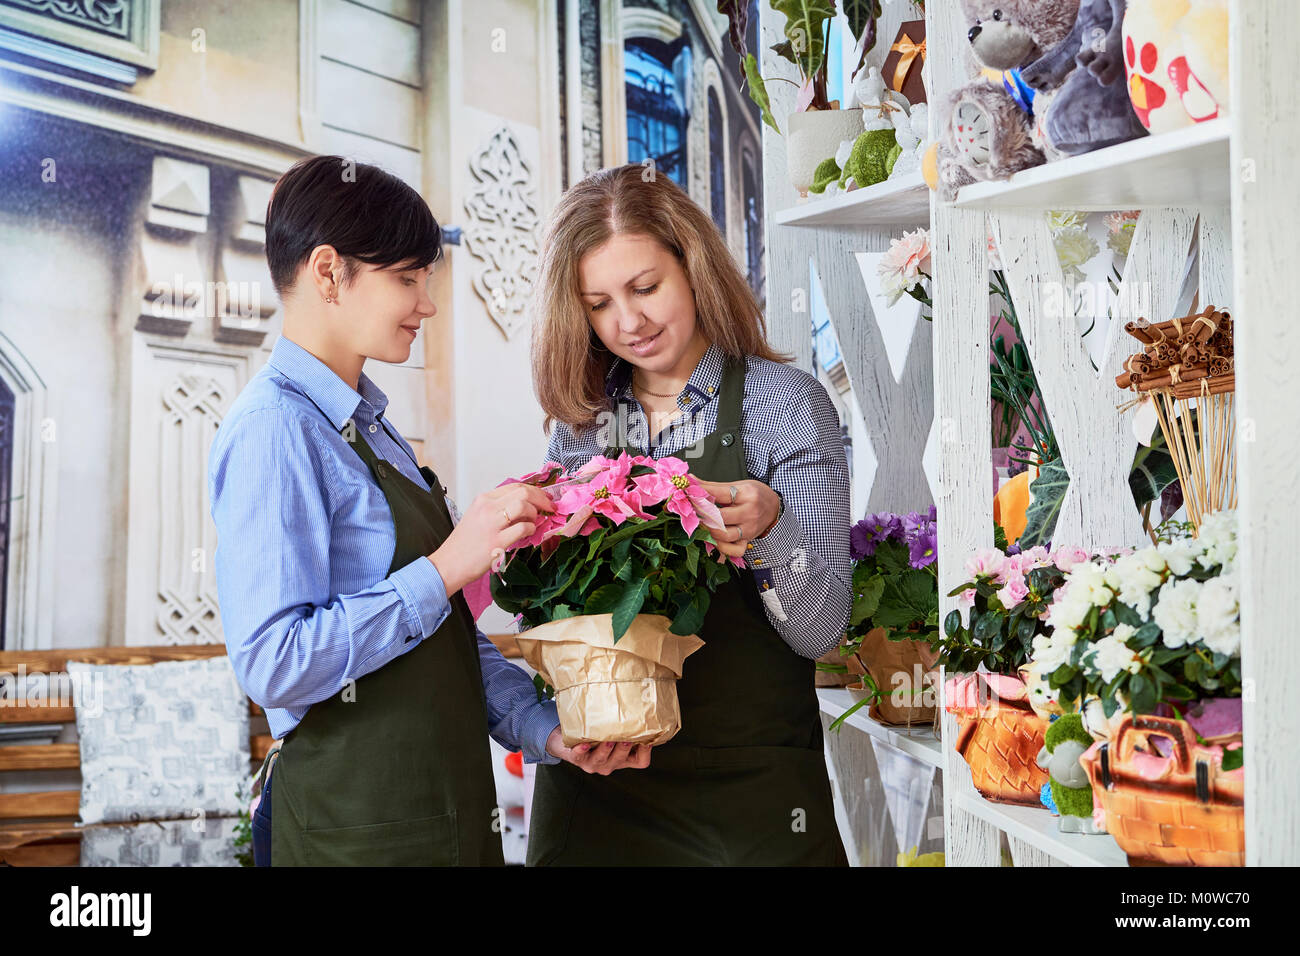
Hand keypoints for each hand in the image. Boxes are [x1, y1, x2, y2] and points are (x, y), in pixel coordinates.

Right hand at [428, 482, 554, 594]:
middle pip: (523, 492)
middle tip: (549, 507)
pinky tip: (529, 533)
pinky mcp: (497, 542)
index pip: (515, 487)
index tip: (544, 498)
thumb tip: (526, 507)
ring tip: (534, 522)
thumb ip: (498, 509)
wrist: (449, 564)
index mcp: (483, 500)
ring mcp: (492, 524)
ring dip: (535, 514)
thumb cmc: (464, 544)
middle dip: (541, 499)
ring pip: (524, 506)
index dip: (534, 491)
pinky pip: (523, 528)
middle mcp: (487, 508)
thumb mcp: (477, 517)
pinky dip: (531, 529)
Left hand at [546, 727, 651, 774]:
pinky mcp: (577, 758)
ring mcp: (593, 763)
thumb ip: (626, 728)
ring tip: (608, 739)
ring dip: (606, 749)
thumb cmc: (598, 737)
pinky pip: (579, 755)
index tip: (648, 737)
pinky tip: (583, 744)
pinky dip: (581, 750)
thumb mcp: (615, 736)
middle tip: (628, 735)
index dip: (645, 751)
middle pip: (621, 758)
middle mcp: (610, 764)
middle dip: (625, 747)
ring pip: (602, 759)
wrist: (570, 744)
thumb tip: (642, 705)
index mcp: (623, 759)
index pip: (641, 761)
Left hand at [695, 479, 781, 559]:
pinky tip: (715, 538)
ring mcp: (749, 529)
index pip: (718, 494)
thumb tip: (690, 480)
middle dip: (702, 514)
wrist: (773, 507)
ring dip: (709, 531)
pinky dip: (722, 547)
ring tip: (702, 524)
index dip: (700, 495)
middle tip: (692, 511)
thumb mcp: (737, 485)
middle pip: (720, 517)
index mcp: (746, 494)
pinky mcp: (748, 541)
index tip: (687, 494)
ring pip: (725, 535)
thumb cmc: (754, 494)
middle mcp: (749, 512)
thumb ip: (713, 486)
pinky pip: (734, 550)